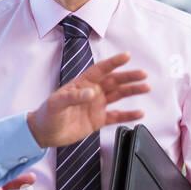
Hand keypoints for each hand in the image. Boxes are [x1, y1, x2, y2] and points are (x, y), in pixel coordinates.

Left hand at [26, 52, 148, 148]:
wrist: (44, 133)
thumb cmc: (47, 114)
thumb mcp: (57, 103)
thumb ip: (73, 97)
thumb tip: (91, 93)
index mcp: (82, 84)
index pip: (100, 70)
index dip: (113, 63)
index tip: (126, 56)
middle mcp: (92, 92)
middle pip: (113, 81)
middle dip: (128, 77)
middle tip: (142, 74)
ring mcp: (96, 106)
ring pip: (118, 95)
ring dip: (132, 91)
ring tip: (146, 88)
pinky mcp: (98, 120)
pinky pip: (116, 116)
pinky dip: (128, 115)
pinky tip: (139, 113)